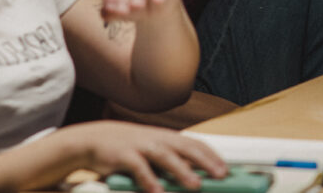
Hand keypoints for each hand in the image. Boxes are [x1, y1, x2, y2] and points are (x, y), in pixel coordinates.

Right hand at [62, 120, 226, 192]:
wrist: (95, 139)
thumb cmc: (129, 148)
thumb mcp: (152, 149)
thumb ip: (171, 159)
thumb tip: (194, 173)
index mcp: (167, 137)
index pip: (195, 143)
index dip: (212, 155)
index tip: (226, 168)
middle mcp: (157, 139)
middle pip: (186, 148)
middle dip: (205, 162)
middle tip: (221, 175)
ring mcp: (141, 146)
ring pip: (166, 157)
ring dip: (182, 171)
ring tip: (196, 186)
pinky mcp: (124, 156)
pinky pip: (139, 169)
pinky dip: (150, 181)